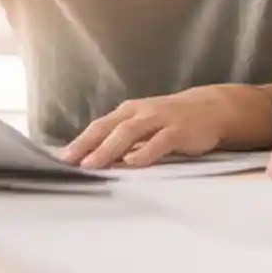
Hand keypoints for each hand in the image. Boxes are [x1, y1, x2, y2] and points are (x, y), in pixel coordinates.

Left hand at [60, 84, 271, 168]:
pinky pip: (159, 142)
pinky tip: (133, 164)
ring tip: (93, 164)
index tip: (61, 159)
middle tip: (70, 163)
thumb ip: (123, 140)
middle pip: (108, 128)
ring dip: (109, 149)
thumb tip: (94, 159)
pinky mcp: (178, 130)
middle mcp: (140, 112)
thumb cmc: (171, 120)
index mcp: (129, 112)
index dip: (79, 142)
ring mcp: (160, 120)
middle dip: (87, 145)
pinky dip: (145, 152)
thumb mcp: (144, 125)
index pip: (98, 127)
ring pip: (129, 133)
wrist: (211, 108)